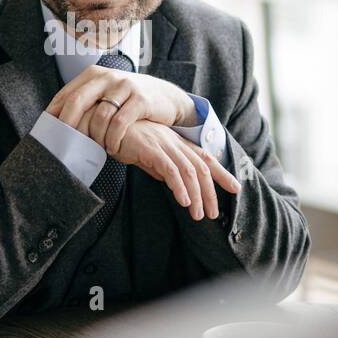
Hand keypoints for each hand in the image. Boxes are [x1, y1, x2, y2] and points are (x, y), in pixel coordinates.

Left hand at [47, 65, 196, 155]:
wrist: (165, 96)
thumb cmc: (127, 99)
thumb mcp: (104, 93)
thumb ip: (83, 101)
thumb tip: (52, 120)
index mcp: (92, 74)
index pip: (66, 94)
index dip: (54, 114)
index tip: (48, 133)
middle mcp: (106, 77)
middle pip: (77, 101)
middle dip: (67, 125)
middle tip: (64, 144)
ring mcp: (124, 86)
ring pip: (100, 116)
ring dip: (96, 137)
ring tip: (98, 148)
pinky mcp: (140, 99)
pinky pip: (120, 123)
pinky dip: (113, 139)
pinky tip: (113, 148)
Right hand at [89, 117, 240, 220]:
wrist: (102, 123)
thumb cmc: (122, 139)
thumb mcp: (146, 156)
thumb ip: (160, 168)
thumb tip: (171, 183)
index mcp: (175, 142)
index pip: (204, 158)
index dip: (221, 173)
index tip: (235, 188)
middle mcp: (173, 142)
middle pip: (201, 167)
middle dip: (211, 191)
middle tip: (214, 214)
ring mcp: (163, 144)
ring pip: (189, 171)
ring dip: (197, 194)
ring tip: (199, 215)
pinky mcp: (151, 149)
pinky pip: (170, 169)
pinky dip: (179, 186)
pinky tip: (184, 201)